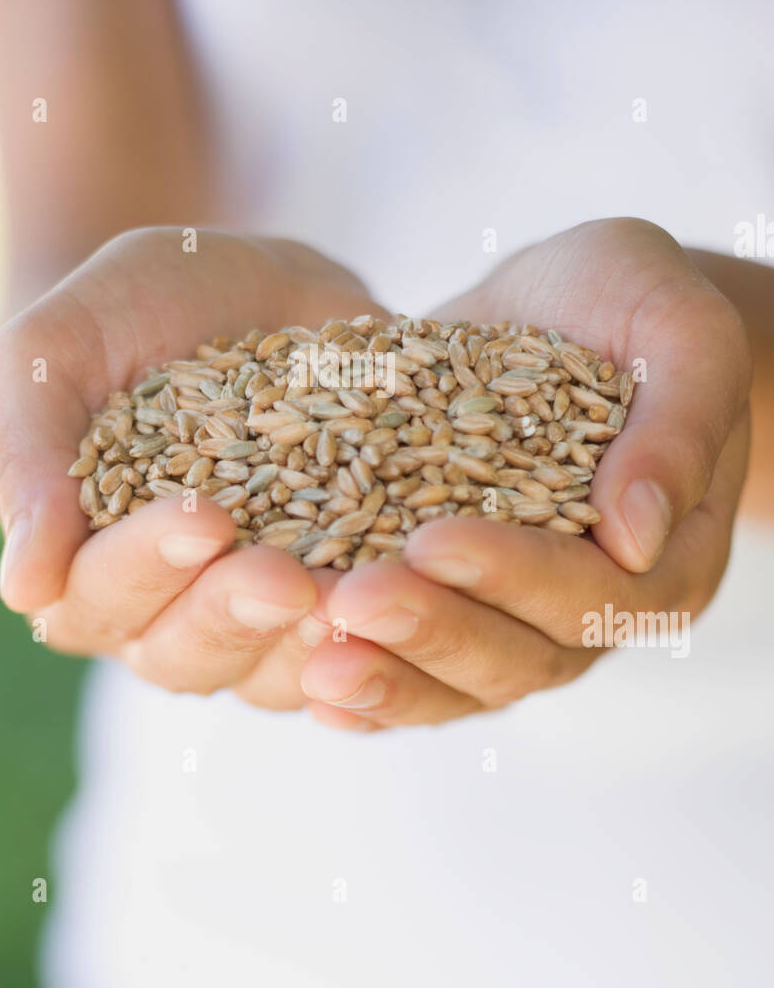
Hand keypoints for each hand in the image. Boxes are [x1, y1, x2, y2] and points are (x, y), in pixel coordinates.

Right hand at [0, 226, 383, 703]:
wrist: (261, 278)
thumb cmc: (138, 304)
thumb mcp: (61, 345)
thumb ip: (31, 452)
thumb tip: (23, 587)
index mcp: (85, 557)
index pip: (93, 601)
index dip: (141, 570)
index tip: (200, 515)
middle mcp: (169, 603)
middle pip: (182, 655)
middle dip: (230, 616)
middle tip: (282, 575)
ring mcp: (260, 608)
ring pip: (271, 673)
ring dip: (307, 644)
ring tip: (351, 597)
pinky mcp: (342, 591)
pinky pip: (360, 644)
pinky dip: (384, 630)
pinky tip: (412, 597)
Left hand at [297, 219, 751, 729]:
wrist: (565, 309)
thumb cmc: (634, 304)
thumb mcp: (680, 331)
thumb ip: (679, 424)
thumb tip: (634, 536)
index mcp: (665, 557)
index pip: (591, 590)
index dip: (513, 575)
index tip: (433, 541)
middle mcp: (592, 607)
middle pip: (516, 656)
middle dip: (430, 629)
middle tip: (351, 601)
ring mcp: (517, 617)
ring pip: (456, 678)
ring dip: (386, 671)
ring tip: (313, 660)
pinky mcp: (454, 604)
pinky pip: (415, 667)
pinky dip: (368, 681)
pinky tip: (308, 683)